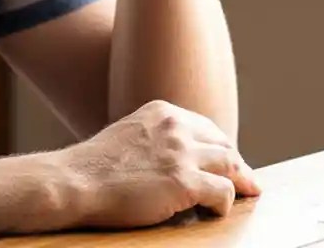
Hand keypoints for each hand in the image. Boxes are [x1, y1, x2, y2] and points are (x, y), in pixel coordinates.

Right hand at [56, 100, 260, 229]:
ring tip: (247, 193)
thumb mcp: (129, 134)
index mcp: (162, 113)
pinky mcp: (185, 182)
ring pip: (231, 166)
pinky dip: (225, 203)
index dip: (220, 147)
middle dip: (237, 164)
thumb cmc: (93, 166)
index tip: (227, 160)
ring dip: (240, 182)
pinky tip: (216, 211)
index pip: (205, 128)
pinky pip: (223, 193)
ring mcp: (182, 154)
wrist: (76, 181)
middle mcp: (176, 127)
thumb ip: (154, 139)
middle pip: (224, 145)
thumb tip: (173, 157)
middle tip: (246, 180)